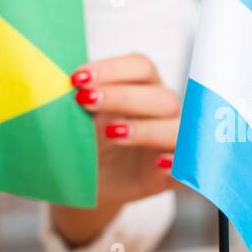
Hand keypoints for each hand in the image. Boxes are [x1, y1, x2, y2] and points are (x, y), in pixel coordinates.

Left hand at [52, 54, 179, 246]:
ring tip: (113, 134)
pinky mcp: (176, 173)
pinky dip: (178, 162)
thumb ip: (78, 102)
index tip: (78, 78)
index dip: (113, 69)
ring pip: (179, 128)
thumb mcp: (77, 121)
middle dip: (122, 97)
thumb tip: (60, 85)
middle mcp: (163, 110)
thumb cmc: (86, 142)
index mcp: (143, 86)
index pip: (141, 67)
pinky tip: (158, 164)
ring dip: (147, 129)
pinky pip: (190, 165)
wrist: (88, 185)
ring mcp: (173, 141)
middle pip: (160, 96)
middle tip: (85, 102)